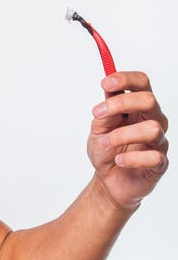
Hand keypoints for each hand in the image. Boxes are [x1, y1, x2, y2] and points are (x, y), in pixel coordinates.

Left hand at [88, 71, 168, 209]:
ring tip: (104, 144)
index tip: (105, 83)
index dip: (126, 79)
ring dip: (121, 135)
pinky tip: (118, 161)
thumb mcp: (98, 129)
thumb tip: (110, 91)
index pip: (141, 83)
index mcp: (138, 108)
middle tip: (97, 113)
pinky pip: (153, 157)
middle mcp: (153, 120)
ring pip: (151, 128)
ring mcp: (159, 142)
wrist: (108, 181)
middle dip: (121, 103)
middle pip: (149, 100)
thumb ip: (105, 111)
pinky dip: (131, 158)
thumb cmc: (106, 151)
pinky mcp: (160, 163)